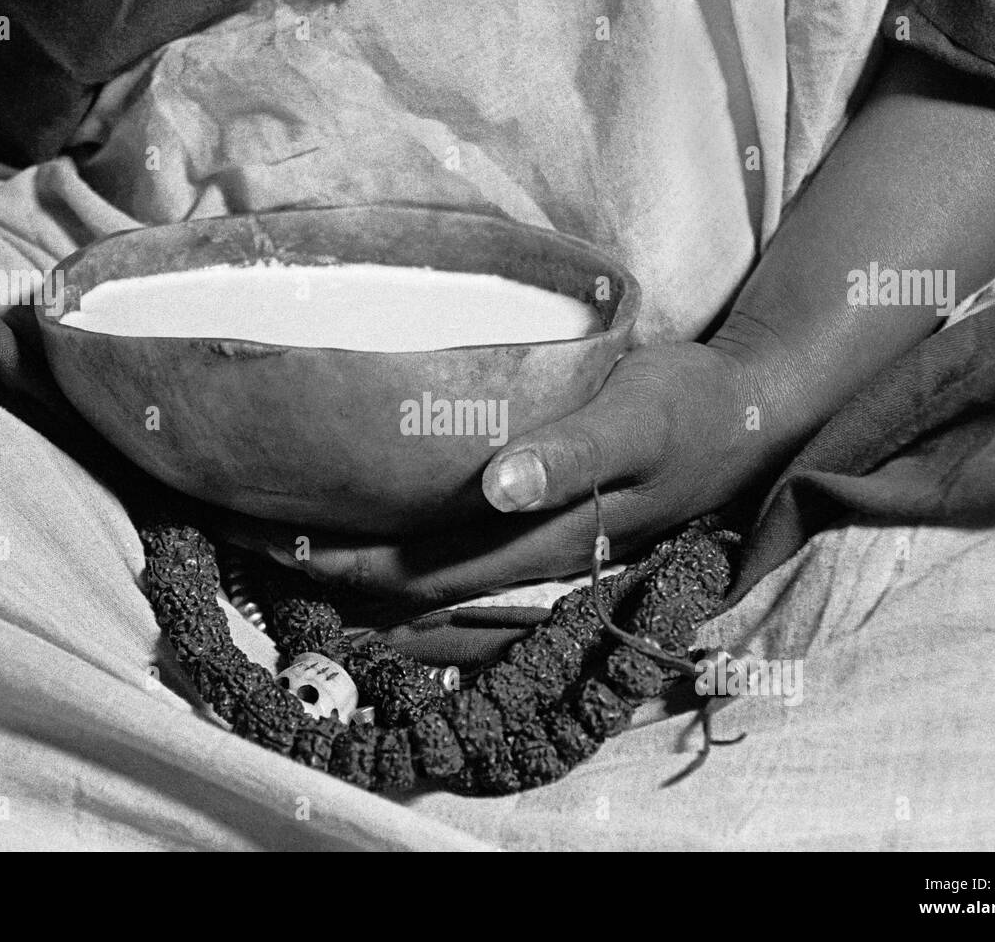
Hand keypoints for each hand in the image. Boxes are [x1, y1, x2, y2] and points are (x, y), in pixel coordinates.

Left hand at [218, 341, 784, 606]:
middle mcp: (531, 561)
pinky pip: (459, 563)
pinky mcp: (549, 533)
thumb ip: (570, 454)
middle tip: (244, 534)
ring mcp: (540, 554)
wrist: (750, 419)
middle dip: (326, 569)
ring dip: (358, 572)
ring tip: (285, 543)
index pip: (416, 567)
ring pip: (430, 584)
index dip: (338, 562)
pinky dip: (404, 560)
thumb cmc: (689, 408)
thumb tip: (499, 487)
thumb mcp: (638, 420)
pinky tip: (372, 536)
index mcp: (542, 538)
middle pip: (408, 585)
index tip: (263, 536)